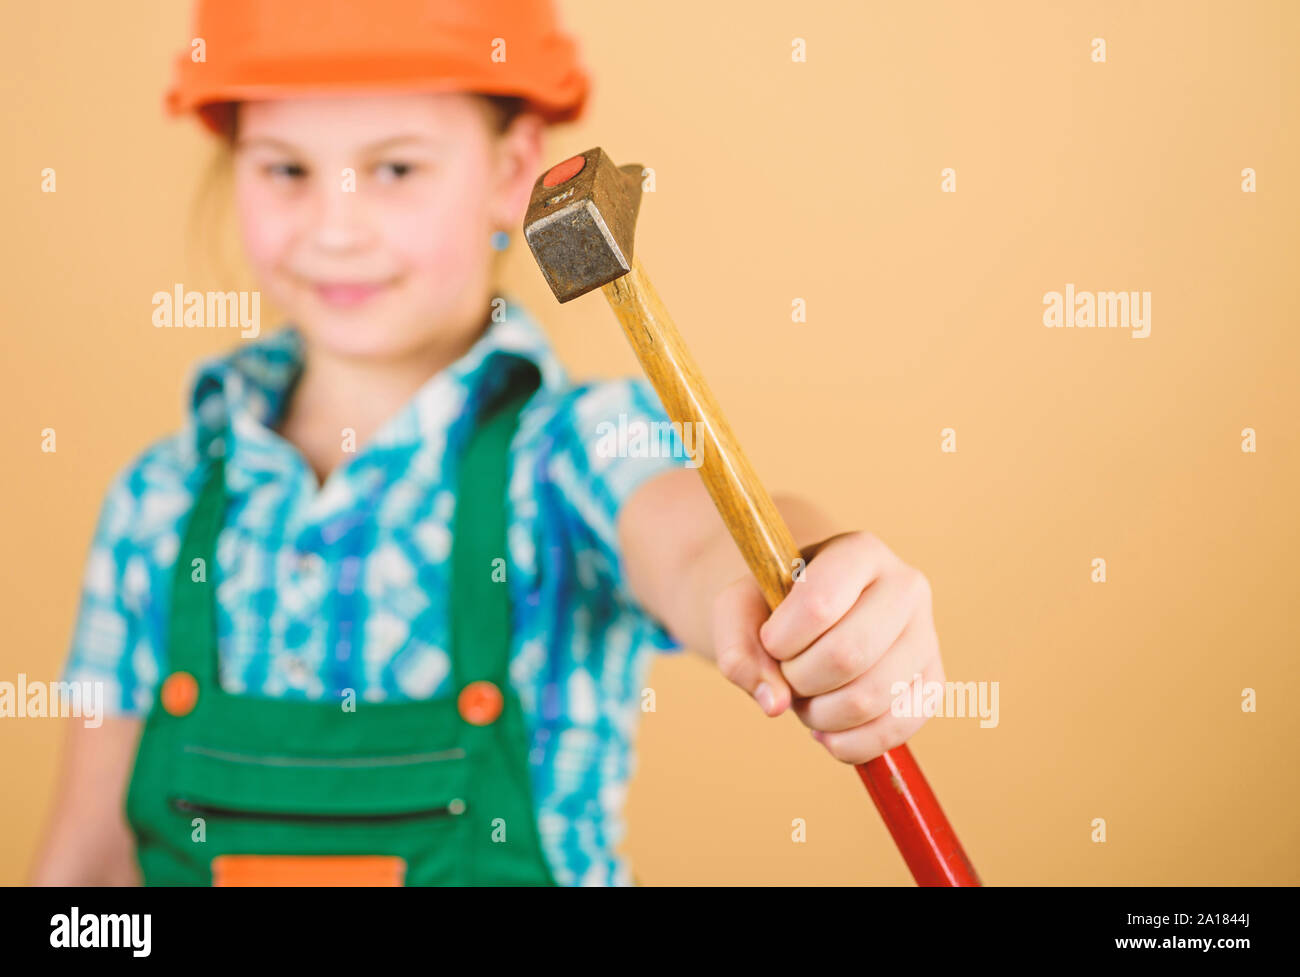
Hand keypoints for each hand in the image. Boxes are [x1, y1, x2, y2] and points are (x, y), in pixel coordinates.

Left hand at [711, 532, 942, 763]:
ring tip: (806, 699)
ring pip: (871, 698)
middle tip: (787, 674)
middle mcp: (905, 585)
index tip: (769, 642)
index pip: (820, 604)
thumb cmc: (775, 606)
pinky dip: (850, 743)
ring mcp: (926, 634)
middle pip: (847, 655)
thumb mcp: (738, 609)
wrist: (813, 615)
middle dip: (799, 680)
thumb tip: (774, 703)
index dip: (781, 640)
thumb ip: (737, 649)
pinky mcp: (933, 681)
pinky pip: (897, 729)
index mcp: (858, 551)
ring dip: (820, 715)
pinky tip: (827, 730)